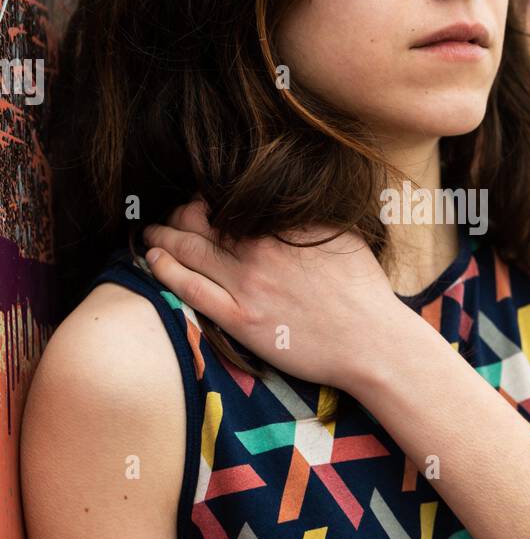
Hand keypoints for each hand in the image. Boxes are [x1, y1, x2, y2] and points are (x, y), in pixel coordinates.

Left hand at [140, 198, 401, 392]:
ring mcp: (247, 285)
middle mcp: (260, 249)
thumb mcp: (343, 235)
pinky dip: (166, 270)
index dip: (206, 197)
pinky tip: (154, 260)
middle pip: (200, 219)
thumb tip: (290, 201)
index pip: (230, 199)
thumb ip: (309, 218)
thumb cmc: (364, 291)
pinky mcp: (241, 319)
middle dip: (177, 214)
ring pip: (188, 250)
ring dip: (161, 237)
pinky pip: (190, 288)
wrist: (371, 341)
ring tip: (149, 233)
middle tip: (168, 216)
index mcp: (284, 227)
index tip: (199, 200)